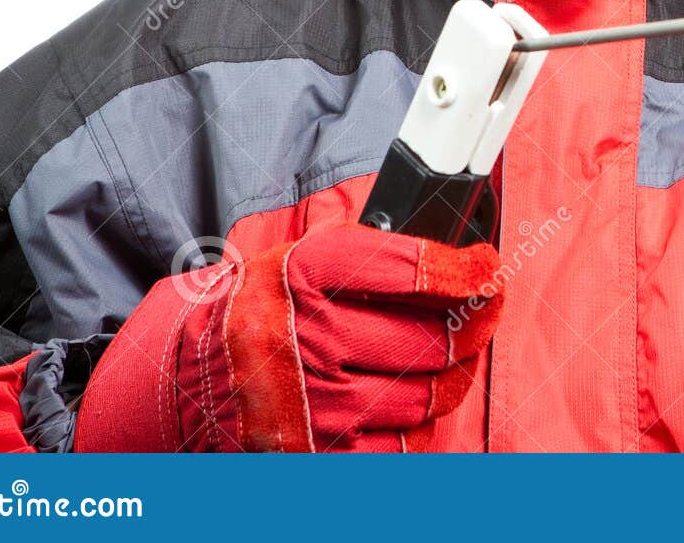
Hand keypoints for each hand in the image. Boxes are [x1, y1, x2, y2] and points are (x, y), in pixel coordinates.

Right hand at [73, 218, 501, 451]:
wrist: (194, 380)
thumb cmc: (267, 309)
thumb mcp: (303, 254)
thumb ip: (372, 244)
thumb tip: (454, 227)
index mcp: (302, 276)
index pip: (411, 269)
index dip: (466, 270)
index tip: (489, 268)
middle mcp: (306, 339)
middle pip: (433, 339)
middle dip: (475, 323)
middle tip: (484, 310)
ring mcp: (312, 404)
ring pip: (428, 394)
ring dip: (455, 374)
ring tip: (453, 354)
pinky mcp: (318, 456)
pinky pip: (404, 445)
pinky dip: (424, 423)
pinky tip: (420, 399)